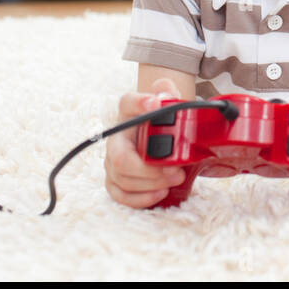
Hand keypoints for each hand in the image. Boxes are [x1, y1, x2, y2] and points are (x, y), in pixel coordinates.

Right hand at [103, 78, 189, 208]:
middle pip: (121, 157)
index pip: (128, 102)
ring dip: (150, 184)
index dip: (140, 103)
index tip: (155, 104)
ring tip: (175, 179)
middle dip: (148, 169)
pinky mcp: (117, 181)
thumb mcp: (168, 101)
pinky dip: (140, 198)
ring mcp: (113, 162)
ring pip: (121, 180)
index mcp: (129, 113)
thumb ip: (168, 90)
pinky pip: (120, 195)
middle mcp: (116, 138)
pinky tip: (160, 193)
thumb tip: (166, 94)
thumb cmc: (160, 119)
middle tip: (176, 169)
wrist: (156, 133)